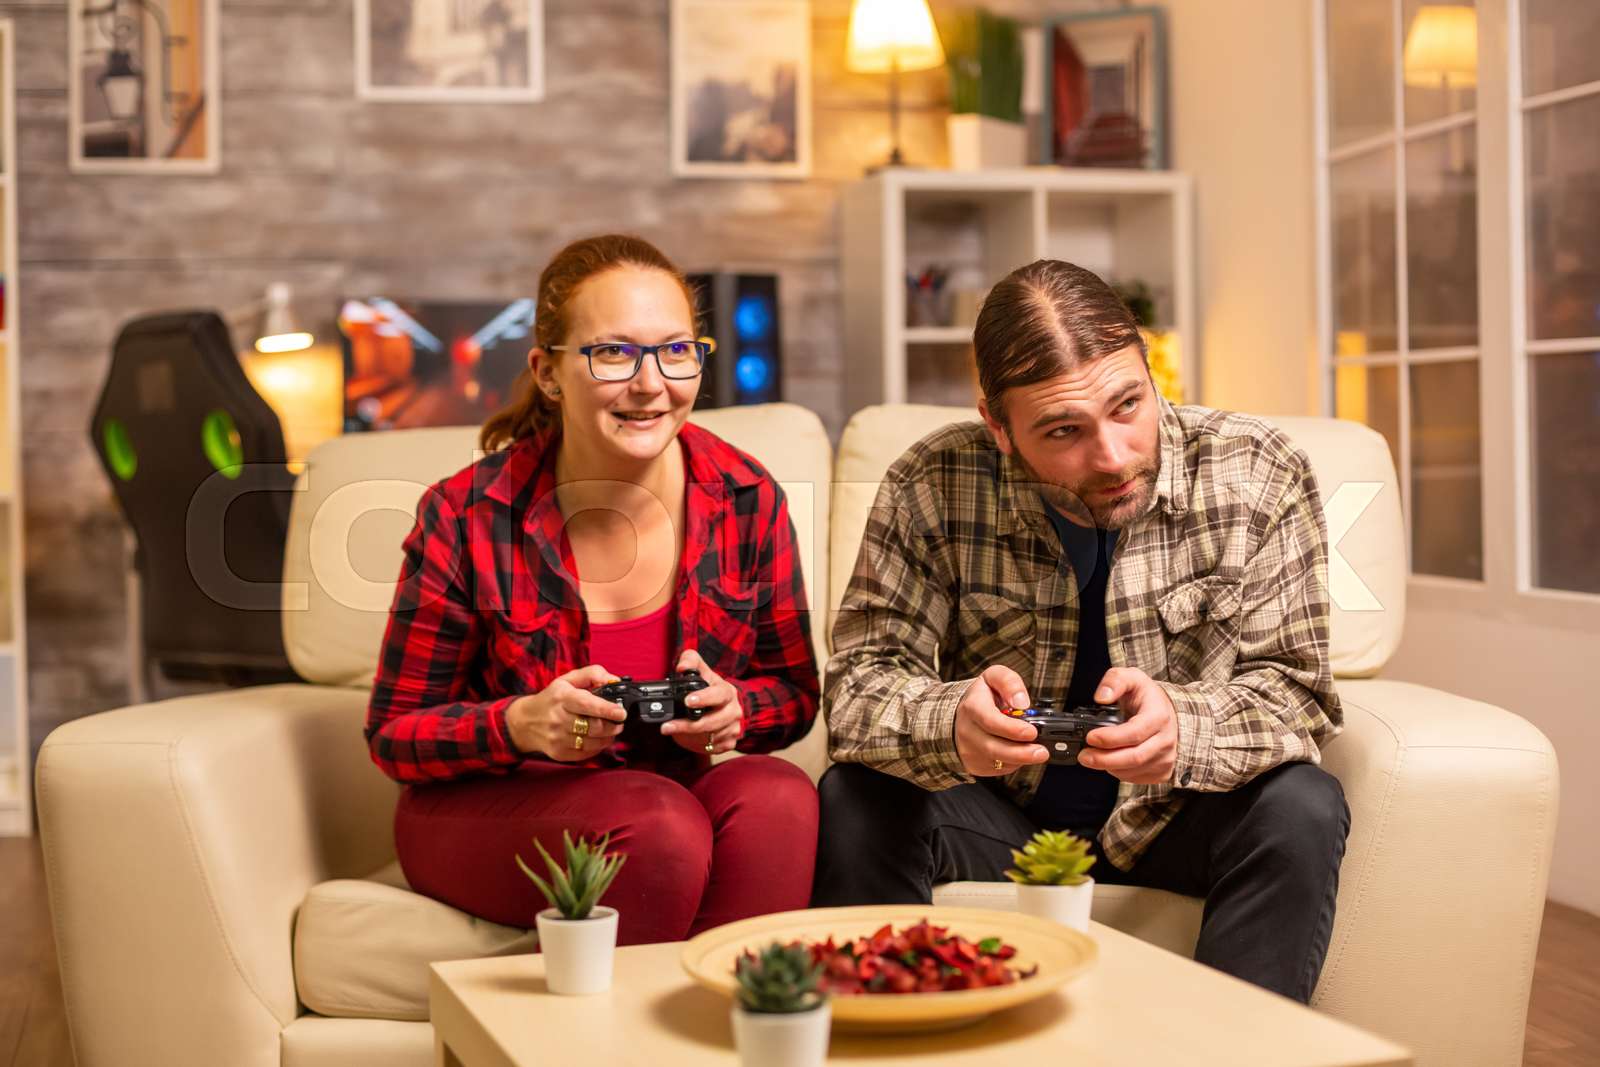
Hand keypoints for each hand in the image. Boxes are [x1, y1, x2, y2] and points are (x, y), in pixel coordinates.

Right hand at [505, 665, 627, 761]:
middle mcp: (558, 719)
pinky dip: (598, 746)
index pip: (587, 704)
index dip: (607, 709)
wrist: (525, 722)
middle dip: (612, 725)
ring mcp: (558, 738)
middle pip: (594, 726)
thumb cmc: (551, 699)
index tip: (621, 712)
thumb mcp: (568, 680)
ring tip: (611, 729)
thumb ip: (592, 674)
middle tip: (619, 721)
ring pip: (593, 742)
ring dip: (608, 736)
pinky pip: (586, 753)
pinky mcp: (559, 753)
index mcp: (562, 697)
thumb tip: (613, 680)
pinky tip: (598, 738)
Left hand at [661, 649, 743, 756]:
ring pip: (711, 737)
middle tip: (667, 727)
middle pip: (713, 722)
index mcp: (727, 692)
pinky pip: (713, 748)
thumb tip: (682, 667)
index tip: (687, 701)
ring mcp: (734, 727)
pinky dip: (699, 745)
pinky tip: (689, 738)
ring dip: (689, 737)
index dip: (704, 698)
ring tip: (672, 731)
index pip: (718, 695)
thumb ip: (690, 661)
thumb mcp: (701, 670)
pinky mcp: (730, 742)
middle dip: (688, 726)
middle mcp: (734, 711)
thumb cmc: (709, 688)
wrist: (724, 706)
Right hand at [955, 664, 1049, 776]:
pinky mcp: (974, 764)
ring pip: (998, 761)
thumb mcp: (994, 677)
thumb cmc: (982, 697)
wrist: (960, 715)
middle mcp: (967, 731)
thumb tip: (1022, 703)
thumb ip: (1009, 683)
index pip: (990, 721)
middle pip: (993, 748)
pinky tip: (1019, 752)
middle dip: (1021, 753)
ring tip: (1038, 753)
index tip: (1031, 731)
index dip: (1012, 729)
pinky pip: (998, 768)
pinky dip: (1013, 763)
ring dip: (1020, 760)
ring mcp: (969, 750)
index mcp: (972, 707)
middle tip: (1042, 751)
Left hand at [1078, 667, 1178, 784]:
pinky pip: (1136, 778)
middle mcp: (1166, 740)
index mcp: (1159, 716)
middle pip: (1133, 757)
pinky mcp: (1162, 771)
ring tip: (1091, 757)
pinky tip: (1109, 761)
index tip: (1091, 737)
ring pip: (1133, 770)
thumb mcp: (1132, 678)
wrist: (1170, 713)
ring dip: (1108, 767)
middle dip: (1104, 759)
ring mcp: (1166, 758)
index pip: (1134, 733)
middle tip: (1083, 756)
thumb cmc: (1148, 697)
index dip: (1110, 738)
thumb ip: (1115, 681)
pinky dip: (1118, 772)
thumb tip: (1101, 697)